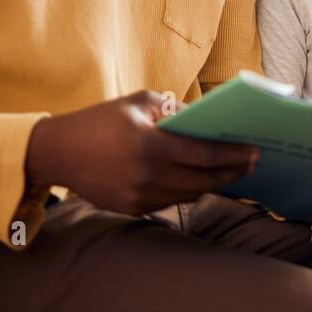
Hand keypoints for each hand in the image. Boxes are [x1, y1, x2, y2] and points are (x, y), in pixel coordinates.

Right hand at [24, 90, 257, 215]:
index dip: (233, 154)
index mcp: (151, 146)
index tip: (254, 150)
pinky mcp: (132, 210)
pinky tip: (199, 180)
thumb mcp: (138, 102)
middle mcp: (148, 177)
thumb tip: (208, 122)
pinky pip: (170, 201)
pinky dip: (187, 191)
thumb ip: (175, 110)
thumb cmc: (100, 120)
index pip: (204, 154)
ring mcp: (140, 197)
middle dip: (231, 172)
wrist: (57, 152)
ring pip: (189, 195)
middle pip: (203, 180)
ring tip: (230, 172)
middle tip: (250, 163)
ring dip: (212, 184)